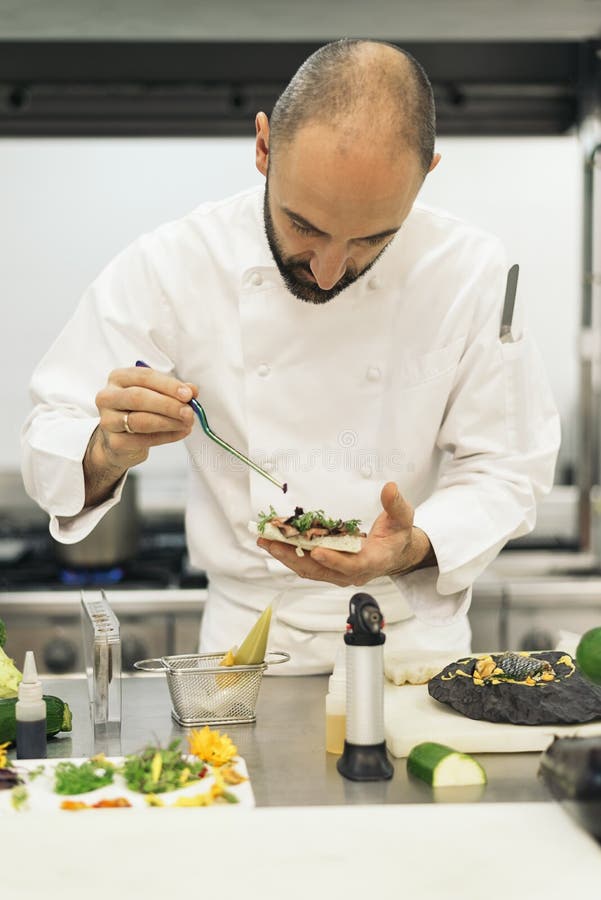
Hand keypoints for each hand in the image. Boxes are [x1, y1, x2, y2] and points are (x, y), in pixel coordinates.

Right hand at [84, 366, 198, 504]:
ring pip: (141, 420)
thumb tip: (192, 390)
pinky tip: (180, 433)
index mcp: (118, 378)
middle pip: (139, 397)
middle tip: (188, 412)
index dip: (168, 385)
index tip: (188, 394)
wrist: (119, 440)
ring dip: (169, 422)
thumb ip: (173, 390)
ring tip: (187, 423)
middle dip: (168, 405)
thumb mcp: (155, 394)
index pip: (144, 376)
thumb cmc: (138, 411)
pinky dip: (166, 436)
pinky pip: (144, 439)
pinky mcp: (114, 442)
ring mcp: (108, 420)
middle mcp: (108, 397)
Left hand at [256, 482, 436, 587]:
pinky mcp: (330, 569)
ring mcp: (339, 573)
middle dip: (295, 557)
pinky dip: (291, 554)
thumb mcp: (402, 518)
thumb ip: (395, 504)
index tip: (317, 551)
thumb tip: (390, 488)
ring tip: (266, 541)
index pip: (353, 566)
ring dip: (287, 556)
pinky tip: (275, 543)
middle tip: (273, 543)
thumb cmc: (397, 535)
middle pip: (322, 570)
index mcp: (373, 561)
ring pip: (310, 569)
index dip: (335, 560)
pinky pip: (307, 565)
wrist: (395, 553)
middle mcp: (354, 572)